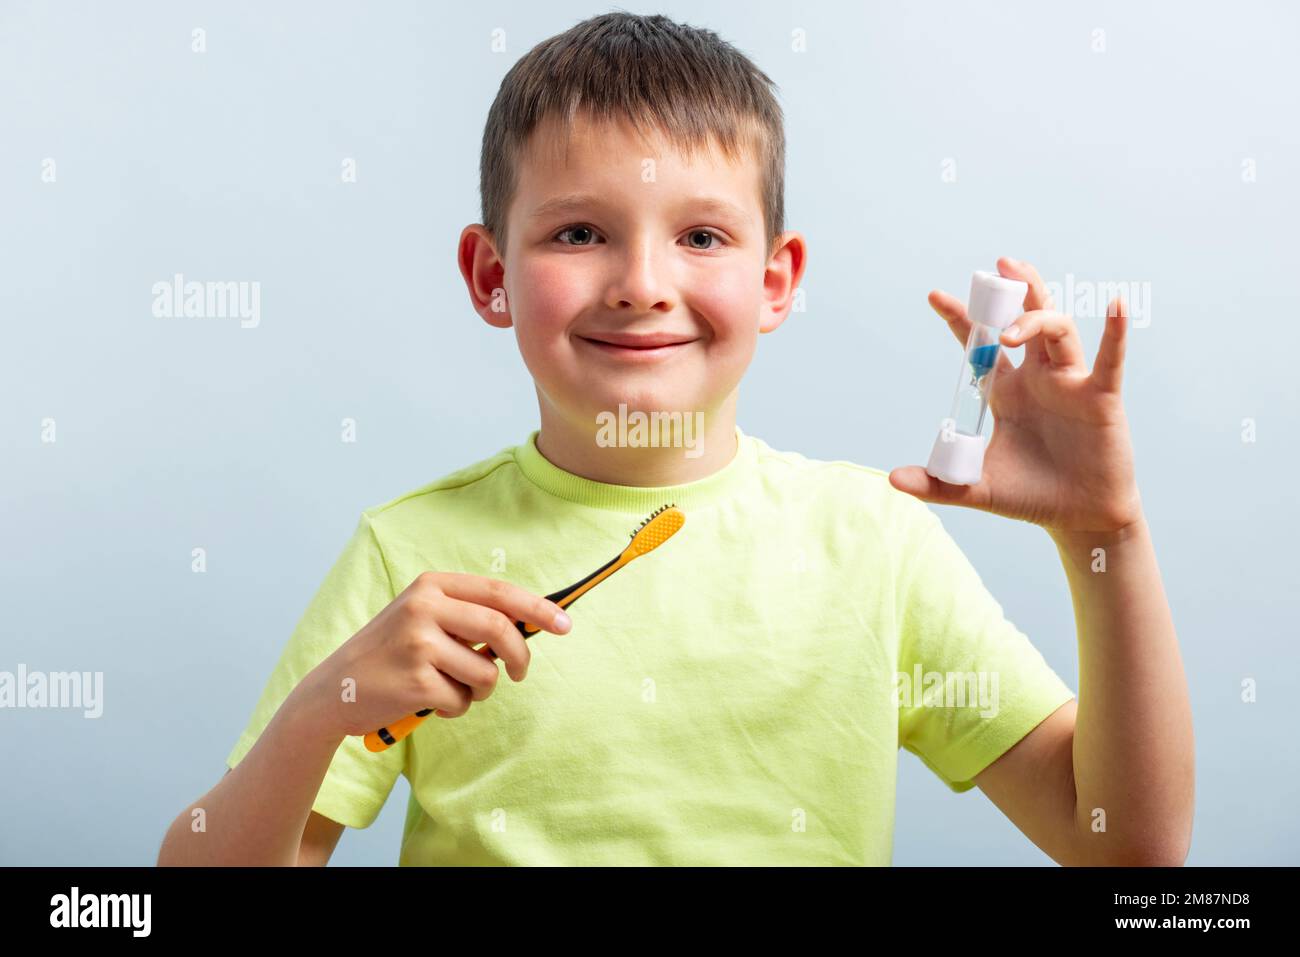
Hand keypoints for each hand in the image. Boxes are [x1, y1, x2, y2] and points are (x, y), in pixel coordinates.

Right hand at [301, 571, 571, 737]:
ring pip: (486, 672)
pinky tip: (428, 701)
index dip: (538, 608)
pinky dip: (455, 707)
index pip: (499, 592)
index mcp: (432, 585)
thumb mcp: (424, 617)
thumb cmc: (391, 653)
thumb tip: (531, 624)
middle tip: (520, 673)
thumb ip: (469, 615)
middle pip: (500, 629)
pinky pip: (463, 700)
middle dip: (520, 657)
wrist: (333, 689)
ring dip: (480, 689)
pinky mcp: (415, 681)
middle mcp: (424, 607)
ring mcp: (418, 644)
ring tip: (450, 687)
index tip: (565, 623)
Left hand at [888, 257, 1143, 539]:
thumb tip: (892, 480)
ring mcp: (1070, 383)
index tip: (934, 295)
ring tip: (1011, 330)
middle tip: (998, 266)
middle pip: (1025, 318)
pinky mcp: (1101, 397)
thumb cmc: (1031, 496)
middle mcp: (1038, 378)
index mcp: (1006, 391)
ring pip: (1057, 330)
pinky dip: (1115, 332)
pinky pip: (1109, 358)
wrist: (1079, 519)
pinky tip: (1116, 306)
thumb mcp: (975, 487)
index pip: (980, 345)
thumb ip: (937, 484)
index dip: (961, 318)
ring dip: (1037, 319)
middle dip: (1013, 291)